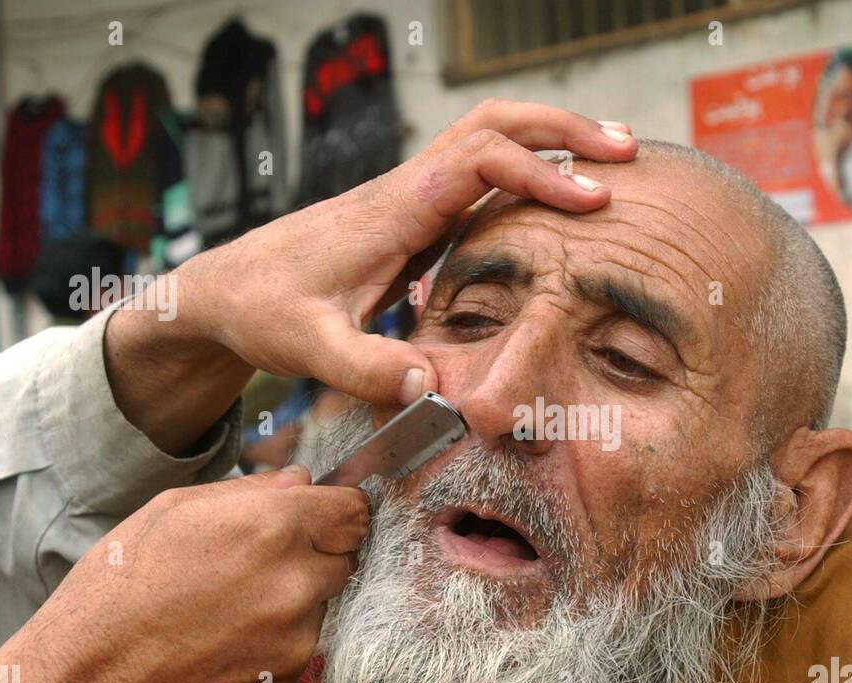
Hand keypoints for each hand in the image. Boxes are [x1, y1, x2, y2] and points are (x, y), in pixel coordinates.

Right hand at [0, 466, 364, 682]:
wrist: (93, 681)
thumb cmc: (120, 586)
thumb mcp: (173, 511)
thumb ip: (251, 491)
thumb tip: (301, 480)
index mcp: (271, 525)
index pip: (353, 509)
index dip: (336, 509)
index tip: (317, 515)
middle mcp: (295, 578)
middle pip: (347, 552)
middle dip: (318, 548)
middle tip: (267, 557)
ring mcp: (297, 631)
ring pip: (327, 596)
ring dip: (301, 591)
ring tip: (237, 599)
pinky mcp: (290, 671)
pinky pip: (308, 636)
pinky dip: (283, 631)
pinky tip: (231, 632)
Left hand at [104, 101, 636, 452]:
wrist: (224, 289)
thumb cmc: (264, 312)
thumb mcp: (309, 349)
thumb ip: (367, 369)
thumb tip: (434, 389)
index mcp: (393, 210)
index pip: (479, 160)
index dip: (541, 175)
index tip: (594, 204)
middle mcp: (407, 192)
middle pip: (493, 124)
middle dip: (563, 129)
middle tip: (627, 151)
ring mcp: (410, 200)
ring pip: (489, 141)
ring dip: (550, 142)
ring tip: (610, 162)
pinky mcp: (411, 218)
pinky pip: (479, 176)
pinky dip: (526, 172)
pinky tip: (555, 198)